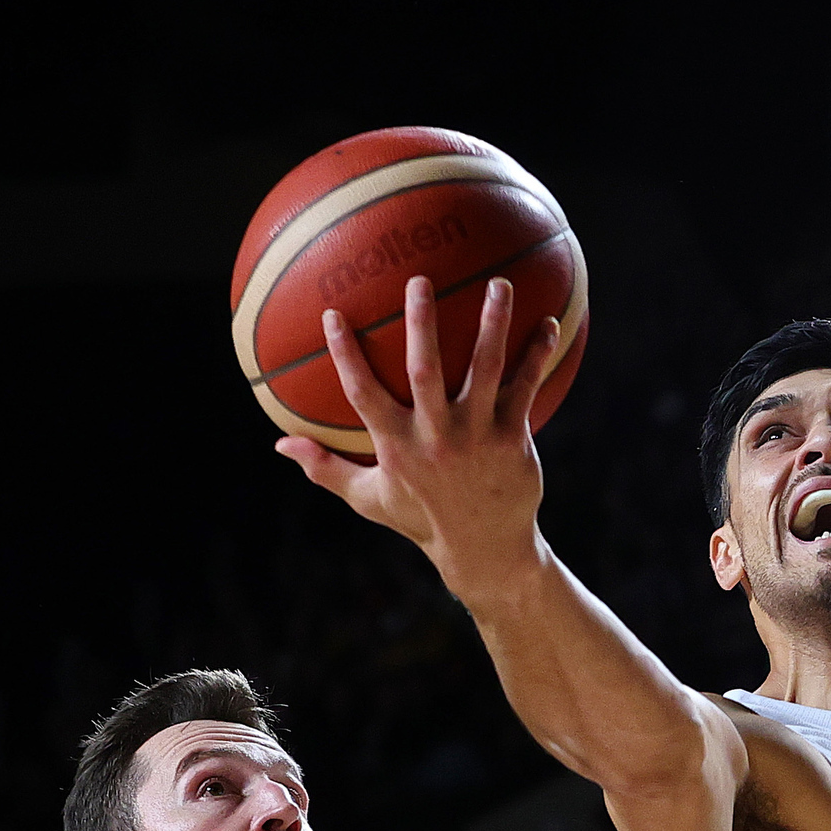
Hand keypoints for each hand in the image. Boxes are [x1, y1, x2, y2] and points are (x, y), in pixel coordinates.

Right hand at [276, 273, 560, 603]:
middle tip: (419, 280)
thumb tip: (280, 445)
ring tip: (498, 284)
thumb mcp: (369, 499)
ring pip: (484, 369)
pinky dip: (537, 354)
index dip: (344, 355)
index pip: (362, 394)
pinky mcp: (513, 439)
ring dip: (492, 324)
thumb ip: (326, 469)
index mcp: (396, 446)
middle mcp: (436, 437)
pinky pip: (525, 387)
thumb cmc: (422, 518)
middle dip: (421, 324)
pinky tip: (550, 322)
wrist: (484, 550)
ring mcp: (477, 436)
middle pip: (424, 370)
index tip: (332, 313)